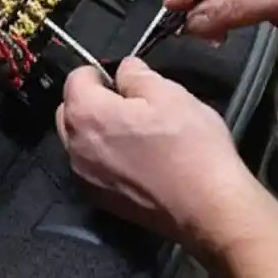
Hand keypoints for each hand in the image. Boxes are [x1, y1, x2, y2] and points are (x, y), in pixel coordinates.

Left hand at [56, 58, 262, 251]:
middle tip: (132, 105)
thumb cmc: (190, 146)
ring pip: (80, 142)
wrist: (207, 207)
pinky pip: (93, 167)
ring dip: (98, 132)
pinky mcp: (101, 200)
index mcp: (87, 115)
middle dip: (93, 102)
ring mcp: (86, 178)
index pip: (75, 78)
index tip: (125, 80)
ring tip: (138, 135)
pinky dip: (107, 158)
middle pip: (70, 112)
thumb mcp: (170, 94)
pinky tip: (140, 161)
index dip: (100, 72)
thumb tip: (123, 69)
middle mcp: (75, 147)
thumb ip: (137, 75)